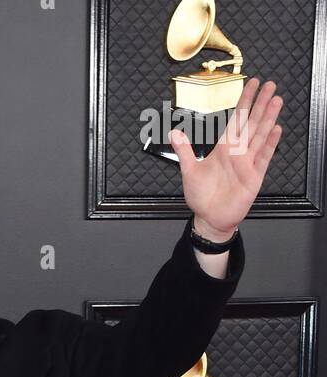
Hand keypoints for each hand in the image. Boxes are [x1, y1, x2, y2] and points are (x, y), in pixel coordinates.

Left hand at [171, 77, 282, 238]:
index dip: (245, 101)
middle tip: (270, 84)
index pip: (237, 118)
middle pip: (252, 122)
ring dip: (268, 118)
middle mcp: (238, 152)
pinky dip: (269, 144)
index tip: (252, 84)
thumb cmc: (201, 196)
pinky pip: (263, 157)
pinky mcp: (254, 177)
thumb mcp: (189, 171)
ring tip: (276, 100)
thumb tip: (174, 133)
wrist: (210, 218)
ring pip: (260, 135)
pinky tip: (275, 129)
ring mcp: (248, 163)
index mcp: (224, 147)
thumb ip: (184, 151)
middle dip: (261, 103)